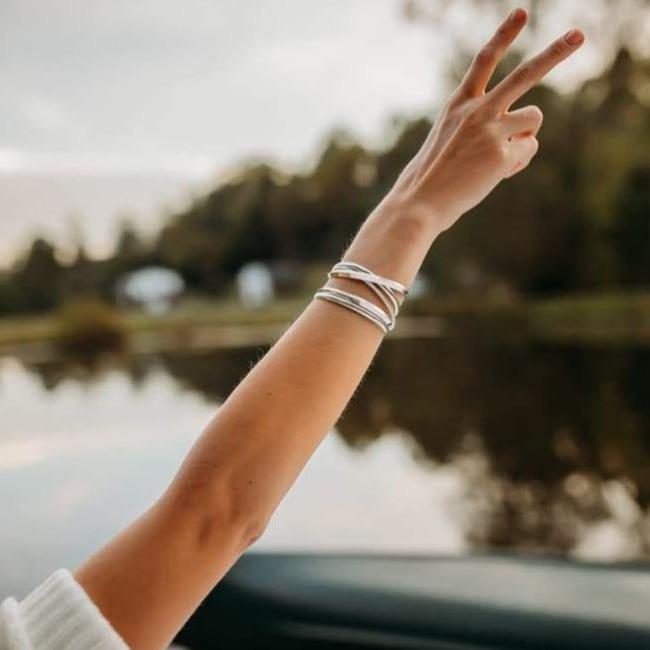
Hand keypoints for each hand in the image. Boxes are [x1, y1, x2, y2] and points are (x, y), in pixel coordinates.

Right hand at [387, 8, 583, 234]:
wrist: (420, 201)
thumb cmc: (434, 174)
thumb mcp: (451, 139)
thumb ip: (485, 126)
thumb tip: (529, 136)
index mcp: (458, 103)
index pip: (483, 60)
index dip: (503, 34)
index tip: (521, 12)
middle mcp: (476, 110)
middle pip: (525, 74)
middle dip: (555, 53)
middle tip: (578, 36)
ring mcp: (490, 131)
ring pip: (534, 118)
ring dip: (526, 133)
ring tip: (500, 153)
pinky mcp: (502, 154)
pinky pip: (528, 150)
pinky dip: (516, 162)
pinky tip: (494, 173)